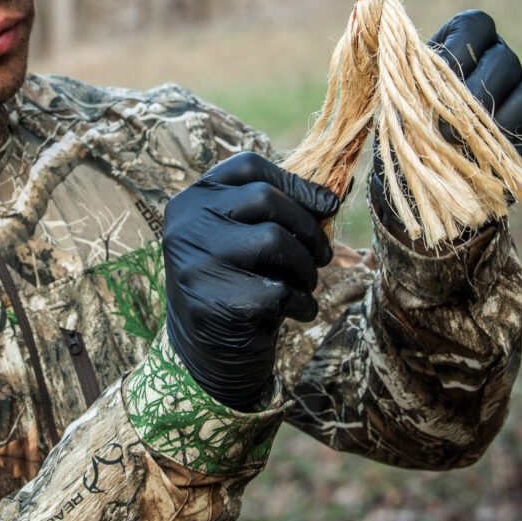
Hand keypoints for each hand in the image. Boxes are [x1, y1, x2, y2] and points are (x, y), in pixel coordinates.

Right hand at [163, 152, 339, 410]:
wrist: (207, 354)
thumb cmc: (238, 284)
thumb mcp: (244, 238)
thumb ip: (275, 210)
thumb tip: (335, 193)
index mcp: (192, 200)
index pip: (247, 167)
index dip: (294, 182)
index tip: (325, 205)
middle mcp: (186, 226)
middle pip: (266, 198)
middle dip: (307, 227)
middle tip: (322, 255)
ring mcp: (196, 263)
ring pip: (274, 239)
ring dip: (306, 266)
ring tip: (306, 284)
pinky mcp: (213, 302)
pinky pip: (278, 290)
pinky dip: (301, 302)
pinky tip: (296, 311)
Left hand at [372, 9, 521, 233]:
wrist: (419, 172)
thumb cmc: (403, 127)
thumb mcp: (397, 101)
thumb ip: (405, 84)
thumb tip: (411, 79)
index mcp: (465, 44)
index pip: (476, 25)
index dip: (460, 45)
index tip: (439, 71)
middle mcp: (499, 62)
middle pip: (504, 61)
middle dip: (475, 91)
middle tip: (446, 120)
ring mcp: (521, 95)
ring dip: (493, 123)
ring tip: (461, 143)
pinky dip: (507, 148)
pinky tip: (481, 160)